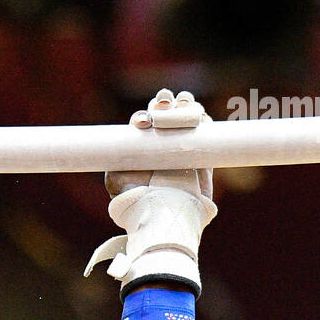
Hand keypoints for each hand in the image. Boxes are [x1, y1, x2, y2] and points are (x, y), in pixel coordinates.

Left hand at [106, 88, 212, 202]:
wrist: (164, 217)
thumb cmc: (138, 201)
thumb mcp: (117, 182)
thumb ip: (114, 163)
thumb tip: (115, 150)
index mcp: (143, 143)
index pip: (144, 120)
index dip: (144, 116)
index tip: (143, 123)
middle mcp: (163, 140)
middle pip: (165, 111)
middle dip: (164, 102)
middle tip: (163, 107)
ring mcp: (183, 143)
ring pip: (186, 113)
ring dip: (184, 103)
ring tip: (182, 106)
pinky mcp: (203, 151)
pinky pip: (205, 128)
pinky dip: (203, 118)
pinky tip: (199, 117)